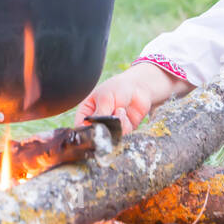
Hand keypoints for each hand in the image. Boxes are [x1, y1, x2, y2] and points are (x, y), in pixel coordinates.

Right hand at [73, 62, 192, 133]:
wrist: (144, 86)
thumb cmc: (121, 86)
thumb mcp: (107, 97)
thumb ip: (100, 115)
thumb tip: (95, 132)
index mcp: (87, 110)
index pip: (80, 127)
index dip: (83, 134)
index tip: (90, 137)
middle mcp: (98, 121)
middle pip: (95, 135)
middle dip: (104, 132)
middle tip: (111, 120)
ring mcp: (113, 127)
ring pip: (111, 137)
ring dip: (118, 126)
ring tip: (123, 110)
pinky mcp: (127, 131)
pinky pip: (124, 137)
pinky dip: (127, 129)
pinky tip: (130, 114)